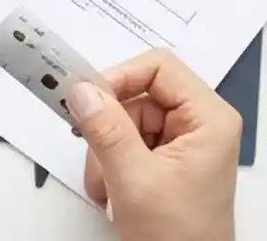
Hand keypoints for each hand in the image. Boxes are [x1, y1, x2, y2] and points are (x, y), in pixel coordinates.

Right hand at [71, 49, 240, 240]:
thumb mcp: (135, 180)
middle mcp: (198, 124)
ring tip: (114, 186)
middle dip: (109, 128)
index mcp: (208, 119)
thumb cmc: (180, 237)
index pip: (158, 67)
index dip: (119, 77)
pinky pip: (122, 141)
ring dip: (105, 152)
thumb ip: (106, 131)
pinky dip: (109, 165)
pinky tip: (117, 190)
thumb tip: (82, 91)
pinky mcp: (163, 157)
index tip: (88, 99)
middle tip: (102, 158)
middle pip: (136, 95)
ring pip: (122, 120)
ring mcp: (180, 141)